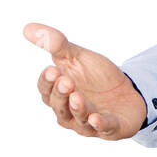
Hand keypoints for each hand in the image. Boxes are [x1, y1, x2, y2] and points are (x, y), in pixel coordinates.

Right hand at [23, 22, 146, 139]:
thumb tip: (27, 28)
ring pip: (78, 118)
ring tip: (77, 96)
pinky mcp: (111, 127)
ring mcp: (88, 122)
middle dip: (60, 94)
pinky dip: (99, 124)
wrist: (128, 90)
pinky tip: (96, 118)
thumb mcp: (77, 57)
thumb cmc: (96, 76)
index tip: (52, 70)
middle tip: (66, 81)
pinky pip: (103, 128)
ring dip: (77, 109)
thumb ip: (56, 44)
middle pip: (59, 105)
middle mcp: (68, 111)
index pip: (45, 90)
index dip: (47, 82)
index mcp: (58, 94)